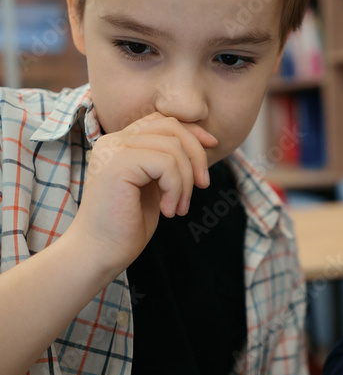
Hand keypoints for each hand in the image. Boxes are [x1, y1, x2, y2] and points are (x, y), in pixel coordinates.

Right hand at [68, 112, 217, 278]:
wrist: (99, 253)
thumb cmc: (127, 226)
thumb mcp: (154, 186)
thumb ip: (168, 162)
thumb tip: (203, 142)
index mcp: (120, 143)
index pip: (162, 121)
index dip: (192, 131)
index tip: (212, 147)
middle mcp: (113, 140)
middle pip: (171, 127)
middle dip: (196, 155)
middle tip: (203, 186)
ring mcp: (113, 150)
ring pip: (173, 147)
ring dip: (185, 182)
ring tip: (178, 208)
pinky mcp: (118, 164)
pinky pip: (166, 164)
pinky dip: (176, 189)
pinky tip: (168, 211)